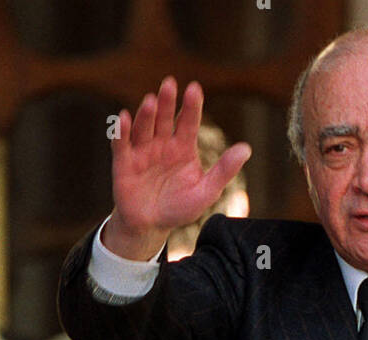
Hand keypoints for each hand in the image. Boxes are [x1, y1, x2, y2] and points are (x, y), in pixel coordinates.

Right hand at [103, 76, 250, 258]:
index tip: (195, 89)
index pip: (188, 122)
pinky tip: (123, 118)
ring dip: (146, 114)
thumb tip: (246, 149)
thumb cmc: (179, 207)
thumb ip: (224, 171)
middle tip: (170, 83)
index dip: (191, 106)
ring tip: (151, 101)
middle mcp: (162, 144)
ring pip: (144, 127)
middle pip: (164, 118)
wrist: (151, 226)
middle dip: (167, 102)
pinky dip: (121, 131)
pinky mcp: (123, 162)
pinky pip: (121, 144)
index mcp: (183, 148)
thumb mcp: (206, 192)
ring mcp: (142, 151)